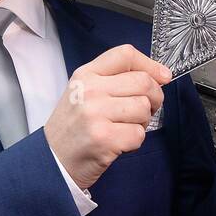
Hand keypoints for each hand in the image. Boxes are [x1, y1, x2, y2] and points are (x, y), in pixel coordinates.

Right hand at [44, 44, 171, 189]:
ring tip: (123, 128)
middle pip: (143, 82)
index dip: (151, 65)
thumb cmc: (74, 127)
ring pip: (144, 108)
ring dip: (142, 123)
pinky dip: (134, 142)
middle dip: (155, 98)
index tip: (162, 77)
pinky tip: (118, 143)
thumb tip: (161, 76)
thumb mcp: (84, 92)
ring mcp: (95, 114)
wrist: (52, 161)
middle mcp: (89, 90)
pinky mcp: (103, 138)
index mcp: (86, 74)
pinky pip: (139, 134)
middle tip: (145, 111)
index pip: (125, 54)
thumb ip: (115, 80)